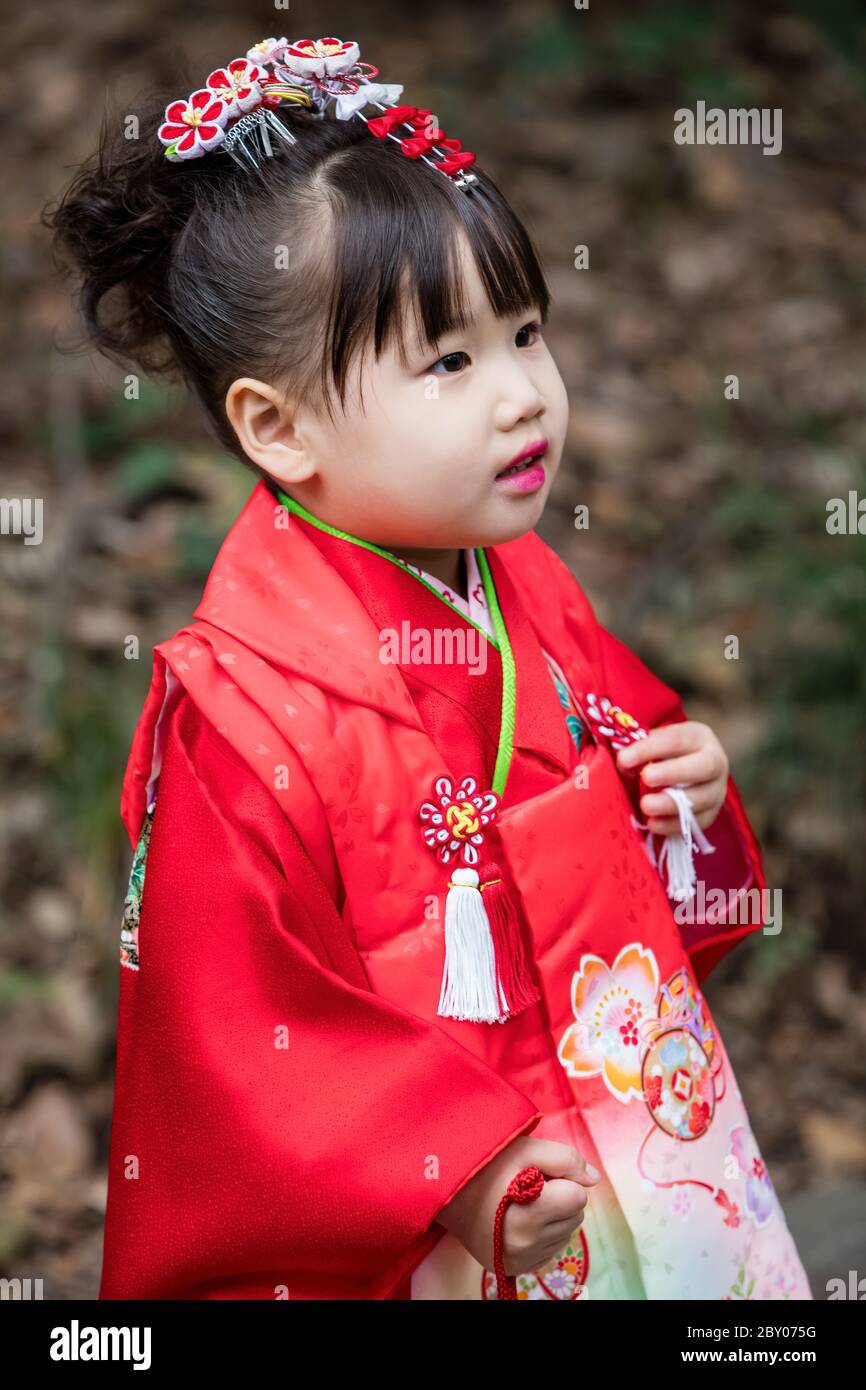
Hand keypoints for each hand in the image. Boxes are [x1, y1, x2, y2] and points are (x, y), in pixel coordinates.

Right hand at [436, 1137, 599, 1274]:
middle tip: (527, 1185)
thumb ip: (565, 1158)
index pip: (578, 1197)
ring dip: (553, 1215)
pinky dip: (544, 1232)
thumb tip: (593, 1179)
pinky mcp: (516, 1268)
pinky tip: (520, 1217)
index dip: (562, 1179)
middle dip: (560, 1197)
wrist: (445, 1192)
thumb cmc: (484, 1164)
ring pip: (565, 1232)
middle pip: (575, 1216)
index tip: (536, 1174)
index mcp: (528, 1217)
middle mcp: (526, 1247)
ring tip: (522, 1200)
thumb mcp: (524, 1148)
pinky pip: (551, 1248)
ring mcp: (521, 1261)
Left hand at [615, 720, 728, 835]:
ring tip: (646, 806)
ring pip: (703, 798)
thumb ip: (639, 751)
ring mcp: (717, 790)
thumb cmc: (664, 754)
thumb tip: (624, 763)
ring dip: (672, 803)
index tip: (624, 758)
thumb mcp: (654, 744)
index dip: (650, 748)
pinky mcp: (711, 814)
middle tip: (646, 777)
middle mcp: (715, 761)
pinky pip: (697, 822)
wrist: (685, 770)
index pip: (676, 739)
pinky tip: (654, 824)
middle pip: (704, 766)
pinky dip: (674, 825)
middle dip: (673, 772)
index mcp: (698, 737)